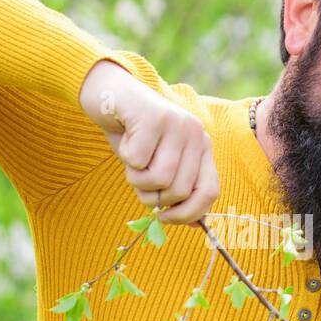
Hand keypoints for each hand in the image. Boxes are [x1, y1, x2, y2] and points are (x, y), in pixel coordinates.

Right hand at [78, 59, 220, 224]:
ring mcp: (177, 123)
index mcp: (203, 147)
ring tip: (132, 159)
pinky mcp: (153, 117)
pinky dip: (125, 158)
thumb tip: (193, 225)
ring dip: (137, 178)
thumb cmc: (135, 137)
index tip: (164, 218)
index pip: (210, 192)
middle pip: (180, 191)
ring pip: (159, 178)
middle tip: (139, 177)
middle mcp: (196, 133)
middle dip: (153, 196)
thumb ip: (176, 190)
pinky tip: (126, 139)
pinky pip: (137, 161)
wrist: (111, 95)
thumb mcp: (158, 165)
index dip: (188, 214)